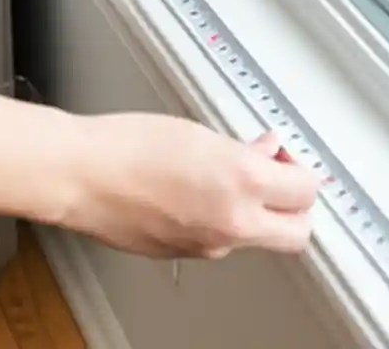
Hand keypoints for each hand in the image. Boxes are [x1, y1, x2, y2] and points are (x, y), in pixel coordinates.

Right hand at [55, 114, 320, 258]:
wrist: (81, 176)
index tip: (289, 160)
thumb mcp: (199, 133)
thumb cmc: (127, 147)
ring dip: (258, 214)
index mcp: (241, 182)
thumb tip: (266, 153)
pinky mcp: (186, 254)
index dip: (301, 171)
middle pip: (298, 232)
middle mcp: (233, 221)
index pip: (307, 190)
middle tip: (279, 180)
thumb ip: (243, 150)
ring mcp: (210, 244)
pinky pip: (222, 242)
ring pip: (259, 238)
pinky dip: (222, 222)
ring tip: (228, 179)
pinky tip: (198, 195)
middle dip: (296, 207)